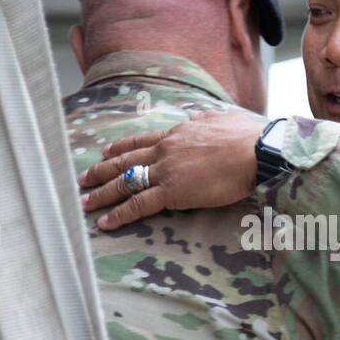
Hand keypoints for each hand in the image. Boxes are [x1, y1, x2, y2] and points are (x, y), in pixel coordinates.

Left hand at [78, 111, 264, 230]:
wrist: (257, 150)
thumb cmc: (247, 137)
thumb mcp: (221, 120)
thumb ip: (203, 120)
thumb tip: (195, 117)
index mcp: (177, 133)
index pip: (141, 141)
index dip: (120, 148)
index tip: (104, 152)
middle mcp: (165, 150)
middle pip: (124, 161)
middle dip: (100, 171)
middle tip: (82, 179)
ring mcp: (166, 170)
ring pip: (124, 183)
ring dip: (102, 193)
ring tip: (84, 202)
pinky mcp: (172, 192)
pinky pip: (138, 205)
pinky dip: (119, 214)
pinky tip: (104, 223)